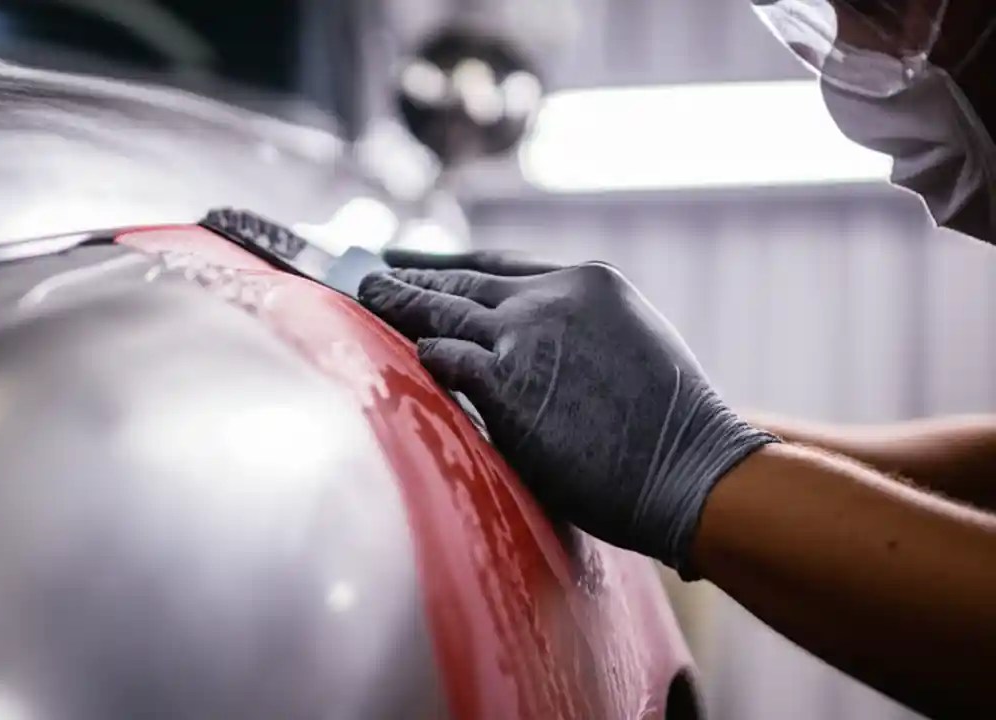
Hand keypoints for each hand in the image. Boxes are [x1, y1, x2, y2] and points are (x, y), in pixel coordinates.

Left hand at [359, 254, 774, 572]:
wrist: (693, 472)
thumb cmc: (671, 429)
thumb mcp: (630, 346)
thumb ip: (576, 331)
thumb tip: (522, 340)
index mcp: (588, 282)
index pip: (497, 266)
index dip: (448, 264)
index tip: (413, 260)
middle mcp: (554, 297)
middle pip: (461, 282)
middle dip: (409, 279)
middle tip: (366, 274)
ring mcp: (527, 336)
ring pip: (442, 310)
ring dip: (395, 304)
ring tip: (360, 297)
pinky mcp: (506, 381)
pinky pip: (443, 358)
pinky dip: (419, 356)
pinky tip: (398, 354)